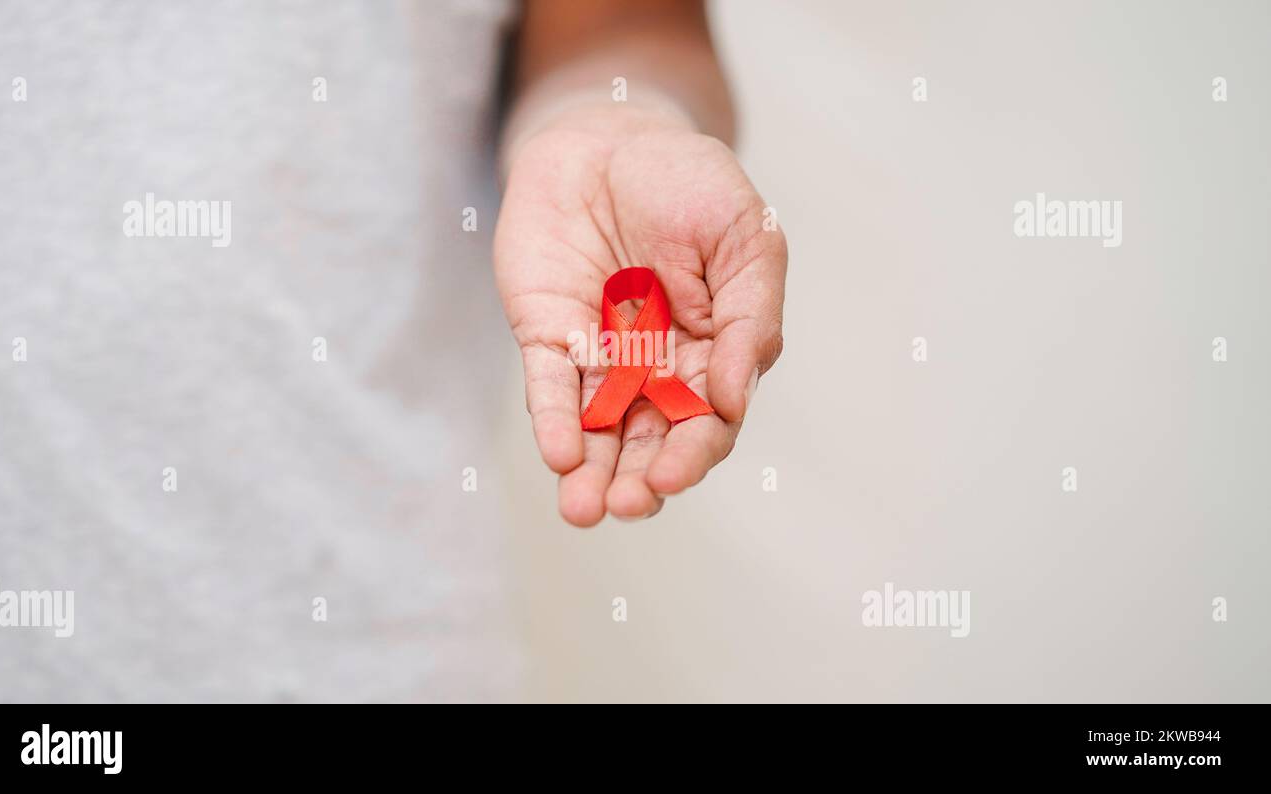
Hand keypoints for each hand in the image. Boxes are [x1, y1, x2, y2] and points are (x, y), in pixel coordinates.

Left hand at [494, 104, 785, 526]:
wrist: (610, 137)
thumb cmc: (688, 184)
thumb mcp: (746, 236)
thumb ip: (749, 316)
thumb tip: (733, 397)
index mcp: (713, 351)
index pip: (707, 419)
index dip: (693, 451)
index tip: (674, 473)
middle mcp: (657, 367)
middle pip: (650, 439)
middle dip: (640, 478)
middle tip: (628, 502)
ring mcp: (601, 357)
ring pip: (598, 430)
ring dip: (592, 472)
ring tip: (584, 508)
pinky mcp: (548, 338)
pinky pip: (551, 388)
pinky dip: (555, 422)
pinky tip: (560, 456)